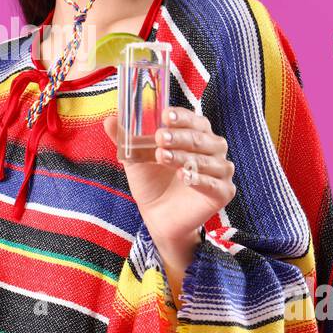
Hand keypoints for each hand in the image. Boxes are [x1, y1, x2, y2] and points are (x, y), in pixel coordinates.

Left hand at [102, 106, 235, 270]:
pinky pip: (215, 183)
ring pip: (207, 160)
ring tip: (162, 156)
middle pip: (201, 138)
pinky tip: (183, 176)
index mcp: (197, 135)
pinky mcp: (223, 192)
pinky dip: (200, 179)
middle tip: (160, 137)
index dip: (181, 117)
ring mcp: (220, 171)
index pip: (194, 120)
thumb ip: (125, 138)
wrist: (157, 217)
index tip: (165, 115)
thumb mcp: (135, 158)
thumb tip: (109, 119)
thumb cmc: (151, 182)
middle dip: (180, 136)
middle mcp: (213, 150)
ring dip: (184, 157)